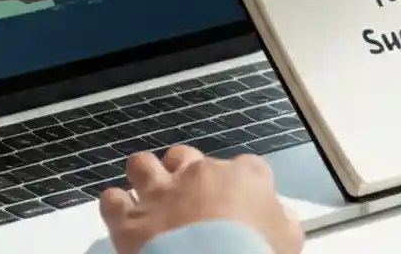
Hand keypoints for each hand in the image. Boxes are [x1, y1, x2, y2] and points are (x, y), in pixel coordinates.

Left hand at [99, 146, 303, 253]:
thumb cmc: (255, 253)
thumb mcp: (288, 241)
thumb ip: (283, 222)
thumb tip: (282, 218)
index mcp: (242, 177)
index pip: (246, 167)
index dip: (241, 183)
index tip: (240, 201)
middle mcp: (198, 174)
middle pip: (186, 157)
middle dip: (184, 172)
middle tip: (188, 198)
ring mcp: (160, 193)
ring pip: (142, 165)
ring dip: (144, 178)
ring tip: (148, 195)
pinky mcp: (129, 219)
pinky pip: (111, 200)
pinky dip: (115, 206)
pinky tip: (122, 215)